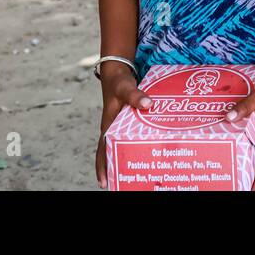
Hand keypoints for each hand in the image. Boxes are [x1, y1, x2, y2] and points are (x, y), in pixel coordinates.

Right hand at [94, 62, 149, 188]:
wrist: (117, 72)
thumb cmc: (117, 81)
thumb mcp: (124, 87)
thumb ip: (134, 95)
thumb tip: (147, 104)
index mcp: (108, 125)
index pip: (103, 150)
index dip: (103, 166)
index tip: (104, 183)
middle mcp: (114, 128)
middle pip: (114, 151)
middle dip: (117, 167)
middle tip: (124, 182)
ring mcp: (122, 125)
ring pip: (124, 144)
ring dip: (129, 156)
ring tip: (140, 171)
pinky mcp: (130, 119)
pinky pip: (133, 134)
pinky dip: (139, 141)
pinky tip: (151, 147)